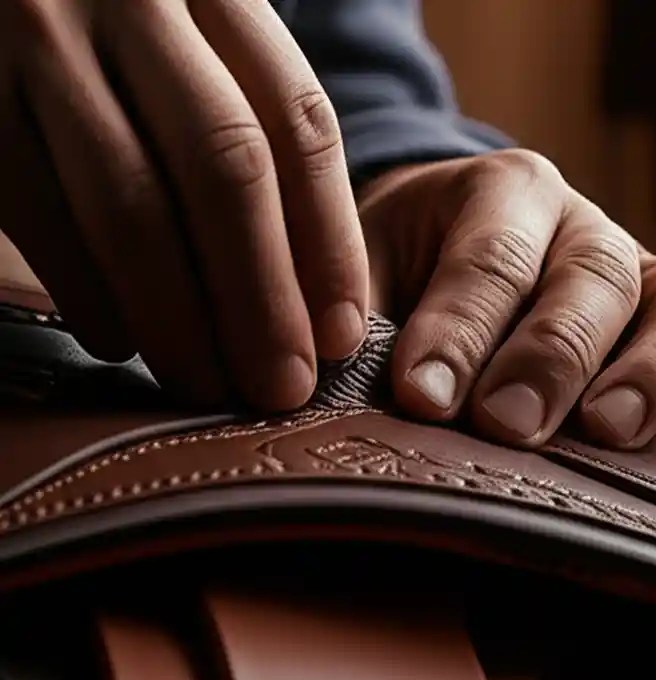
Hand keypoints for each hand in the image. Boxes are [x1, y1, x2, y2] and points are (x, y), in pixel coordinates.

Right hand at [0, 0, 368, 410]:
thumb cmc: (111, 28)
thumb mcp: (192, 35)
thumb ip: (251, 119)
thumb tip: (318, 293)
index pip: (299, 123)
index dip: (330, 241)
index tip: (341, 333)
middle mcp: (128, 1)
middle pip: (227, 170)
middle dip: (262, 297)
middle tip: (282, 388)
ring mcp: (37, 43)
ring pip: (132, 208)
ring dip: (179, 318)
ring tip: (209, 384)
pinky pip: (42, 219)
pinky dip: (90, 295)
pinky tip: (122, 342)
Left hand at [358, 150, 655, 448]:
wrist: (447, 245)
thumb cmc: (402, 272)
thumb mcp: (359, 277)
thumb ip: (353, 320)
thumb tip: (323, 380)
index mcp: (500, 194)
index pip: (492, 254)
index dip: (459, 327)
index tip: (422, 396)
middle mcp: (585, 226)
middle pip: (595, 277)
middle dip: (552, 355)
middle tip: (509, 425)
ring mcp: (651, 267)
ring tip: (612, 432)